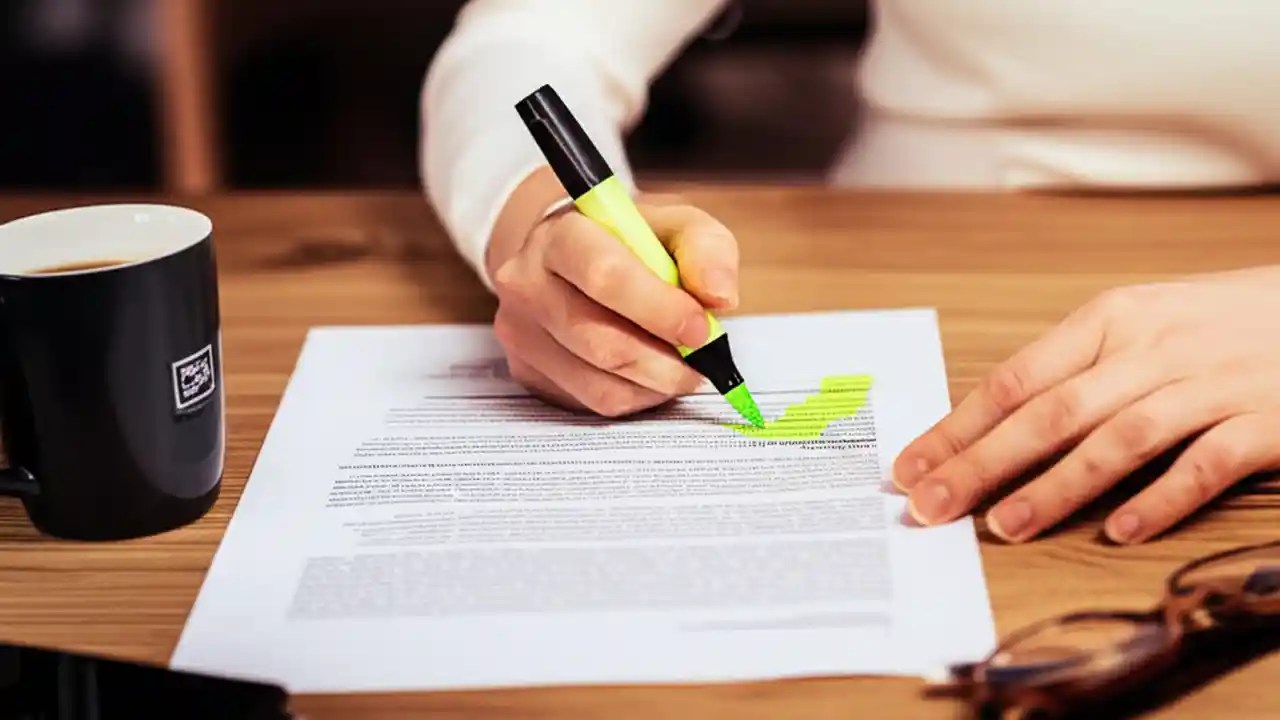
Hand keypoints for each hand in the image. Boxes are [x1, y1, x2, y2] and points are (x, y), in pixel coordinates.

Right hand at [489, 194, 738, 416]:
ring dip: (656, 384)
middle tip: (701, 359)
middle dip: (664, 360)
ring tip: (682, 367)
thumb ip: (706, 250)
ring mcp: (521, 332)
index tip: (701, 328)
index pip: (605, 276)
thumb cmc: (629, 243)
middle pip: (600, 341)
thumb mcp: (675, 226)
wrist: (572, 259)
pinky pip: (593, 402)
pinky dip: (636, 396)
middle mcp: (527, 283)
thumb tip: (718, 297)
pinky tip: (651, 375)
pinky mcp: (527, 371)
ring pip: (599, 382)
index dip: (659, 310)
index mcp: (561, 234)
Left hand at [893, 265, 1279, 543]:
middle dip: (980, 464)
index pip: (1015, 380)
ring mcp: (1210, 385)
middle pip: (1050, 414)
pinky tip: (1118, 531)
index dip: (958, 427)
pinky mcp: (1266, 422)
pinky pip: (1205, 464)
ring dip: (1055, 487)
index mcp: (1111, 319)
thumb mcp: (1144, 323)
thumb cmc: (1222, 321)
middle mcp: (1152, 349)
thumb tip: (992, 419)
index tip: (909, 468)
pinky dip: (1161, 498)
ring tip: (1003, 526)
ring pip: (1117, 440)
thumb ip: (1078, 368)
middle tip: (929, 508)